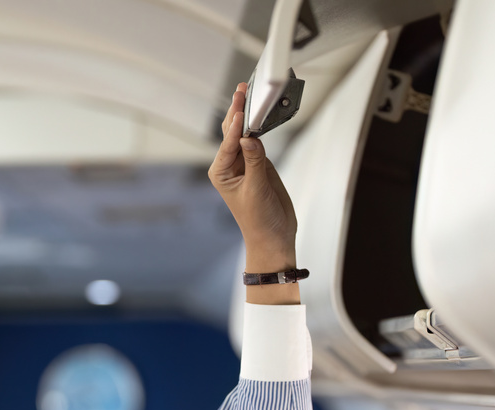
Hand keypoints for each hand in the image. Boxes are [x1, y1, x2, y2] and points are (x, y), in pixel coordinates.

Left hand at [208, 83, 298, 270]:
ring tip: (250, 93)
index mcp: (221, 172)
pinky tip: (263, 112)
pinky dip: (261, 126)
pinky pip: (259, 140)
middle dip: (237, 110)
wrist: (273, 235)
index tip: (241, 110)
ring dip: (249, 114)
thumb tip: (250, 137)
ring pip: (245, 132)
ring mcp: (245, 162)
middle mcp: (230, 164)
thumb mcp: (256, 190)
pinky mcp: (259, 162)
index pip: (228, 143)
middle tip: (242, 89)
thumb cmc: (258, 220)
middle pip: (232, 131)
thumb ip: (255, 162)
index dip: (235, 126)